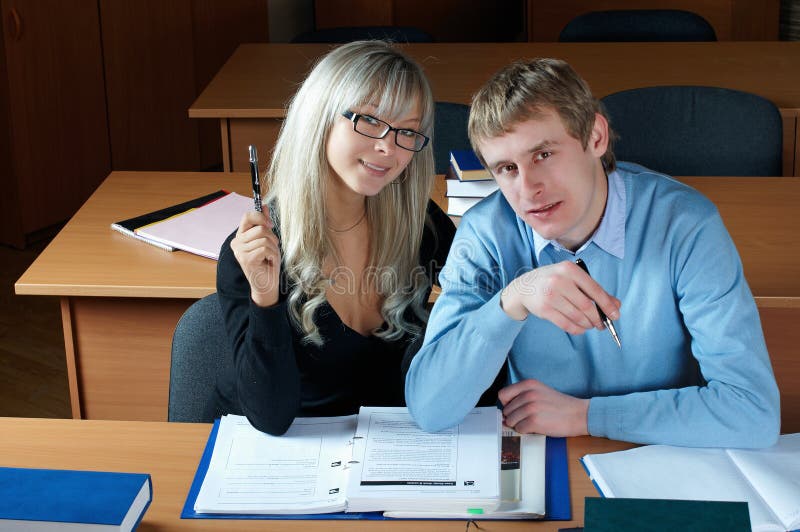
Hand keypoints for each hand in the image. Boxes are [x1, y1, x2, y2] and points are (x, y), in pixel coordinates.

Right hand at [230, 210, 280, 306]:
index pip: (247, 216)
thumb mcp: (267, 240)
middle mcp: (236, 243)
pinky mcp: (246, 259)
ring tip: (270, 257)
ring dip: (273, 248)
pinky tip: (269, 262)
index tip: (270, 225)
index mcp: (240, 236)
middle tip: (272, 249)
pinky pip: (265, 248)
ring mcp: (239, 251)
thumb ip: (264, 224)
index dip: (261, 217)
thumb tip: (264, 205)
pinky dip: (272, 255)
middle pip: (260, 228)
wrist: (266, 285)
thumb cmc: (267, 264)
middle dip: (272, 238)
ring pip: (264, 238)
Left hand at [498, 379, 588, 436]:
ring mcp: (530, 407)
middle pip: (506, 410)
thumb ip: (522, 397)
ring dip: (519, 425)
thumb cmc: (560, 405)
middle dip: (513, 416)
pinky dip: (526, 431)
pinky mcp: (534, 421)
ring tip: (532, 422)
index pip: (502, 394)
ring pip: (511, 421)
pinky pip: (519, 429)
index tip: (514, 409)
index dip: (507, 404)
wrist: (579, 414)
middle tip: (527, 418)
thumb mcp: (540, 391)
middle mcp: (528, 394)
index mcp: (528, 384)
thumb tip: (504, 414)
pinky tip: (536, 427)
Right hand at [500, 261, 619, 334]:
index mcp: (570, 269)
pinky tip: (580, 328)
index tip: (615, 315)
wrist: (524, 287)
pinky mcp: (544, 309)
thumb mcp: (572, 279)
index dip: (607, 304)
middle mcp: (559, 281)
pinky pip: (566, 324)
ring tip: (590, 325)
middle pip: (586, 305)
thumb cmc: (553, 281)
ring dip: (588, 324)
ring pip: (577, 316)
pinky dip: (577, 329)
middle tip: (602, 324)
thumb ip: (594, 290)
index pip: (594, 289)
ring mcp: (550, 295)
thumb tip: (616, 305)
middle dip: (598, 318)